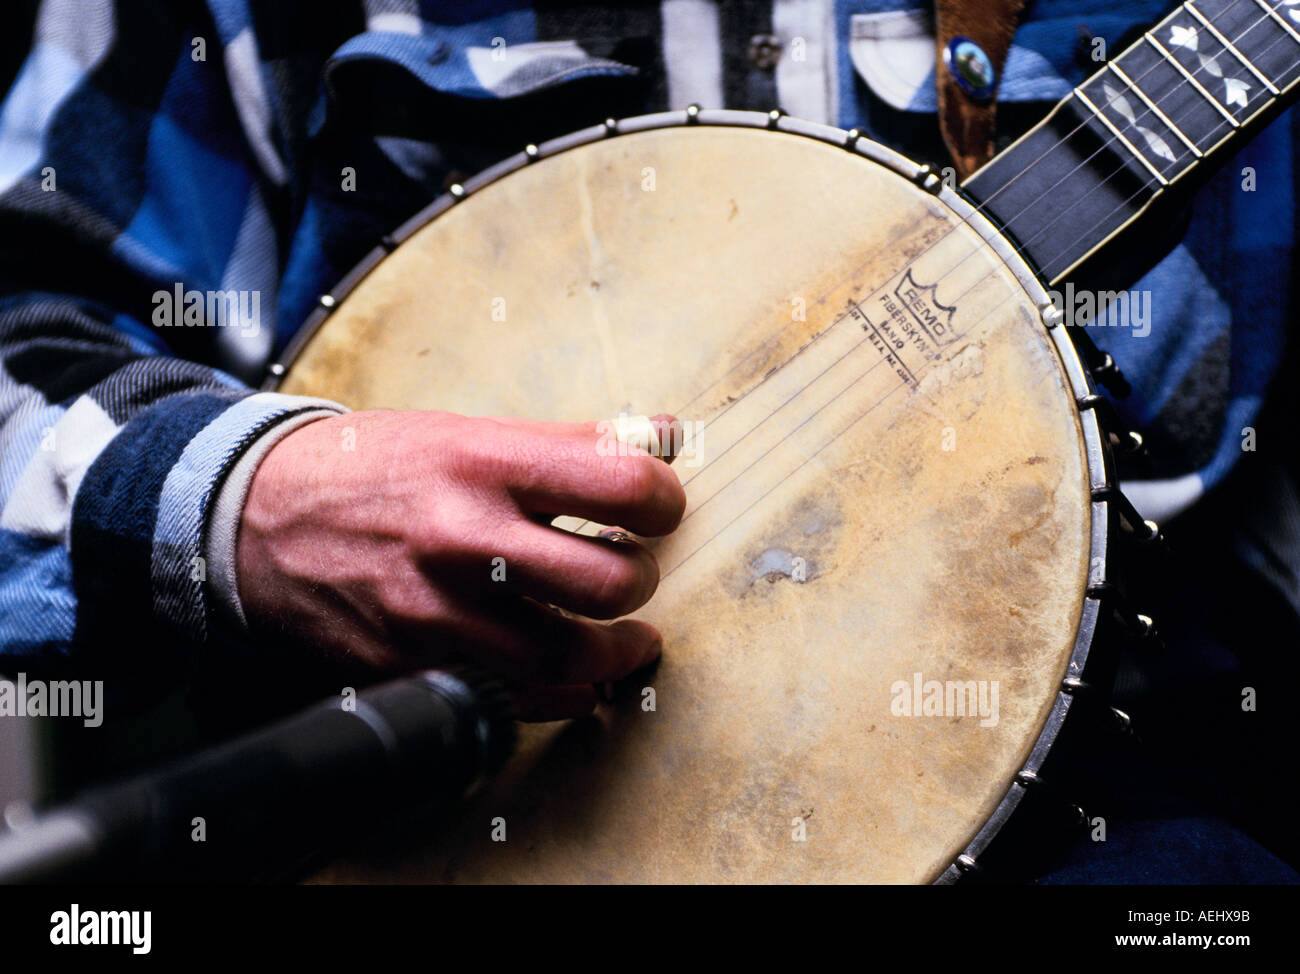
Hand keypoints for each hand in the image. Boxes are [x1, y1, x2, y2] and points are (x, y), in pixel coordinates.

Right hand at [235, 410, 685, 719]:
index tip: (656, 509)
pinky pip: (516, 703)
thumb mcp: (466, 432)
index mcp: (482, 466)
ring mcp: (433, 614)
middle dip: (640, 580)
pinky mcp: (410, 667)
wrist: (257, 517)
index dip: (661, 501)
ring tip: (621, 634)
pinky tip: (573, 672)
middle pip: (606, 584)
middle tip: (633, 573)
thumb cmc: (372, 468)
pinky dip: (564, 693)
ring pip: (568, 658)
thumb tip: (666, 436)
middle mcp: (461, 541)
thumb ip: (570, 441)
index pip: (621, 486)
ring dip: (615, 650)